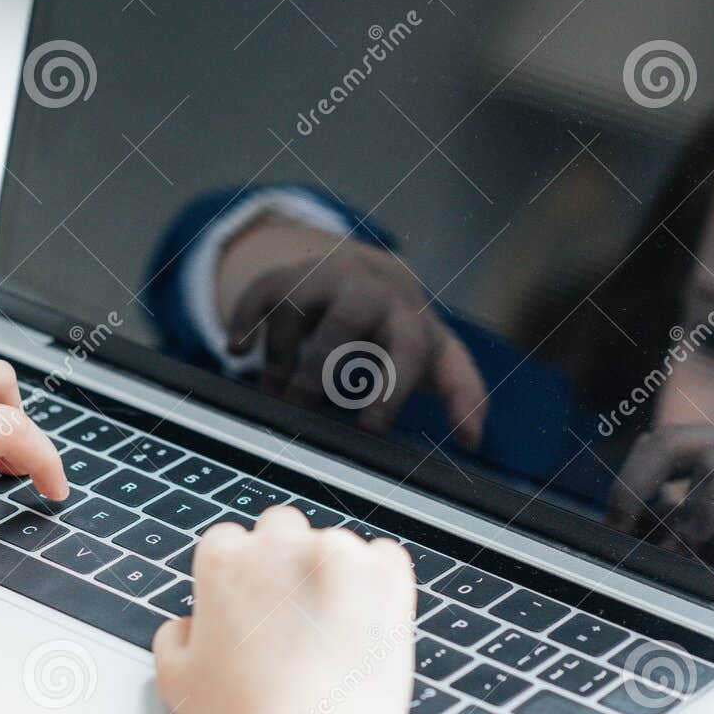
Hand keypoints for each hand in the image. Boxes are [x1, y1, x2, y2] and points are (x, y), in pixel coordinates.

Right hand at [152, 507, 416, 713]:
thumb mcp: (176, 682)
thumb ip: (173, 637)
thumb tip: (188, 624)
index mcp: (224, 561)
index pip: (228, 542)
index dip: (239, 578)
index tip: (251, 606)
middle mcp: (279, 543)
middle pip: (280, 529)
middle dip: (283, 560)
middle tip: (291, 614)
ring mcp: (337, 552)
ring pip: (332, 546)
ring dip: (331, 574)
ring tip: (332, 632)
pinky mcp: (386, 570)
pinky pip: (383, 558)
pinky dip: (376, 583)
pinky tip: (363, 622)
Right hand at [220, 224, 488, 447]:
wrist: (367, 272)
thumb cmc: (401, 330)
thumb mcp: (437, 355)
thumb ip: (462, 392)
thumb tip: (474, 441)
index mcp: (409, 318)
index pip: (407, 349)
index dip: (390, 388)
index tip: (369, 429)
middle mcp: (369, 292)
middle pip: (344, 324)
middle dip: (319, 374)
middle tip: (302, 413)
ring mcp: (324, 278)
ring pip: (296, 307)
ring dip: (281, 357)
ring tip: (276, 394)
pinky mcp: (286, 274)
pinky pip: (260, 291)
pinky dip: (244, 320)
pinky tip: (238, 350)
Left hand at [605, 423, 713, 602]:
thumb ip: (673, 529)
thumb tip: (618, 530)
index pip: (664, 445)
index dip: (628, 484)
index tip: (610, 531)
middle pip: (668, 440)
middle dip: (630, 488)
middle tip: (616, 535)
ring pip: (697, 455)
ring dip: (667, 511)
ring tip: (661, 556)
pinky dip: (701, 515)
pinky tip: (691, 549)